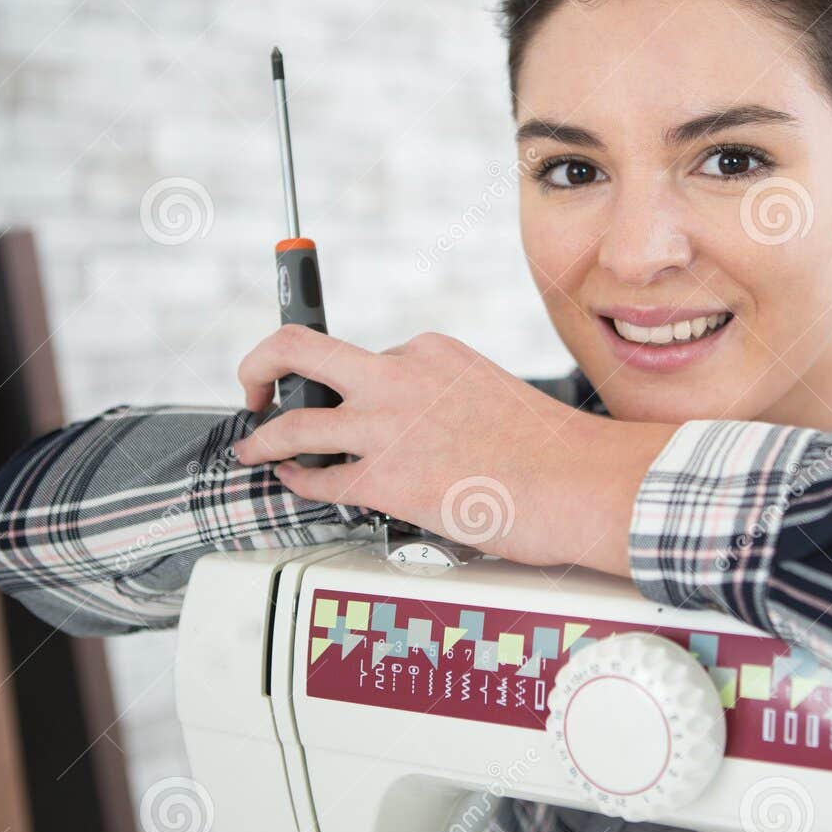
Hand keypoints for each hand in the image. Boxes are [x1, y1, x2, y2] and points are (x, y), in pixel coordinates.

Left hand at [231, 325, 674, 573]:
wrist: (580, 482)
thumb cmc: (552, 452)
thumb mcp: (490, 394)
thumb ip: (443, 401)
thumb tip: (424, 433)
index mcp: (431, 352)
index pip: (365, 358)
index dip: (346, 385)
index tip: (334, 396)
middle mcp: (399, 377)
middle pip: (297, 348)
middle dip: (260, 365)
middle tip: (251, 385)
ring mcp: (387, 427)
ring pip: (293, 421)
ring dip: (262, 437)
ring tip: (251, 448)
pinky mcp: (385, 480)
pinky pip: (317, 479)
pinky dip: (296, 483)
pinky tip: (291, 483)